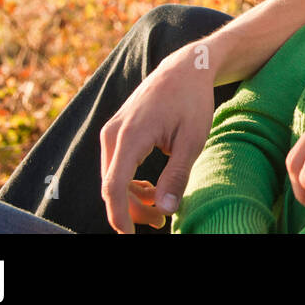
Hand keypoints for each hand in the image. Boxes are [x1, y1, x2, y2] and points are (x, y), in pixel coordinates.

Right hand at [99, 44, 215, 232]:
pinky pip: (115, 166)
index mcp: (131, 135)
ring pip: (112, 178)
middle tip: (160, 223)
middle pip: (111, 186)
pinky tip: (150, 188)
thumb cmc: (192, 100)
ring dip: (131, 198)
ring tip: (159, 207)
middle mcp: (113, 133)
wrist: (185, 68)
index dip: (120, 216)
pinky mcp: (115, 131)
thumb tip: (163, 210)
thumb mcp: (193, 140)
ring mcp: (111, 131)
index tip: (130, 236)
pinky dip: (129, 183)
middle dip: (131, 210)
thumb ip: (177, 175)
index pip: (114, 186)